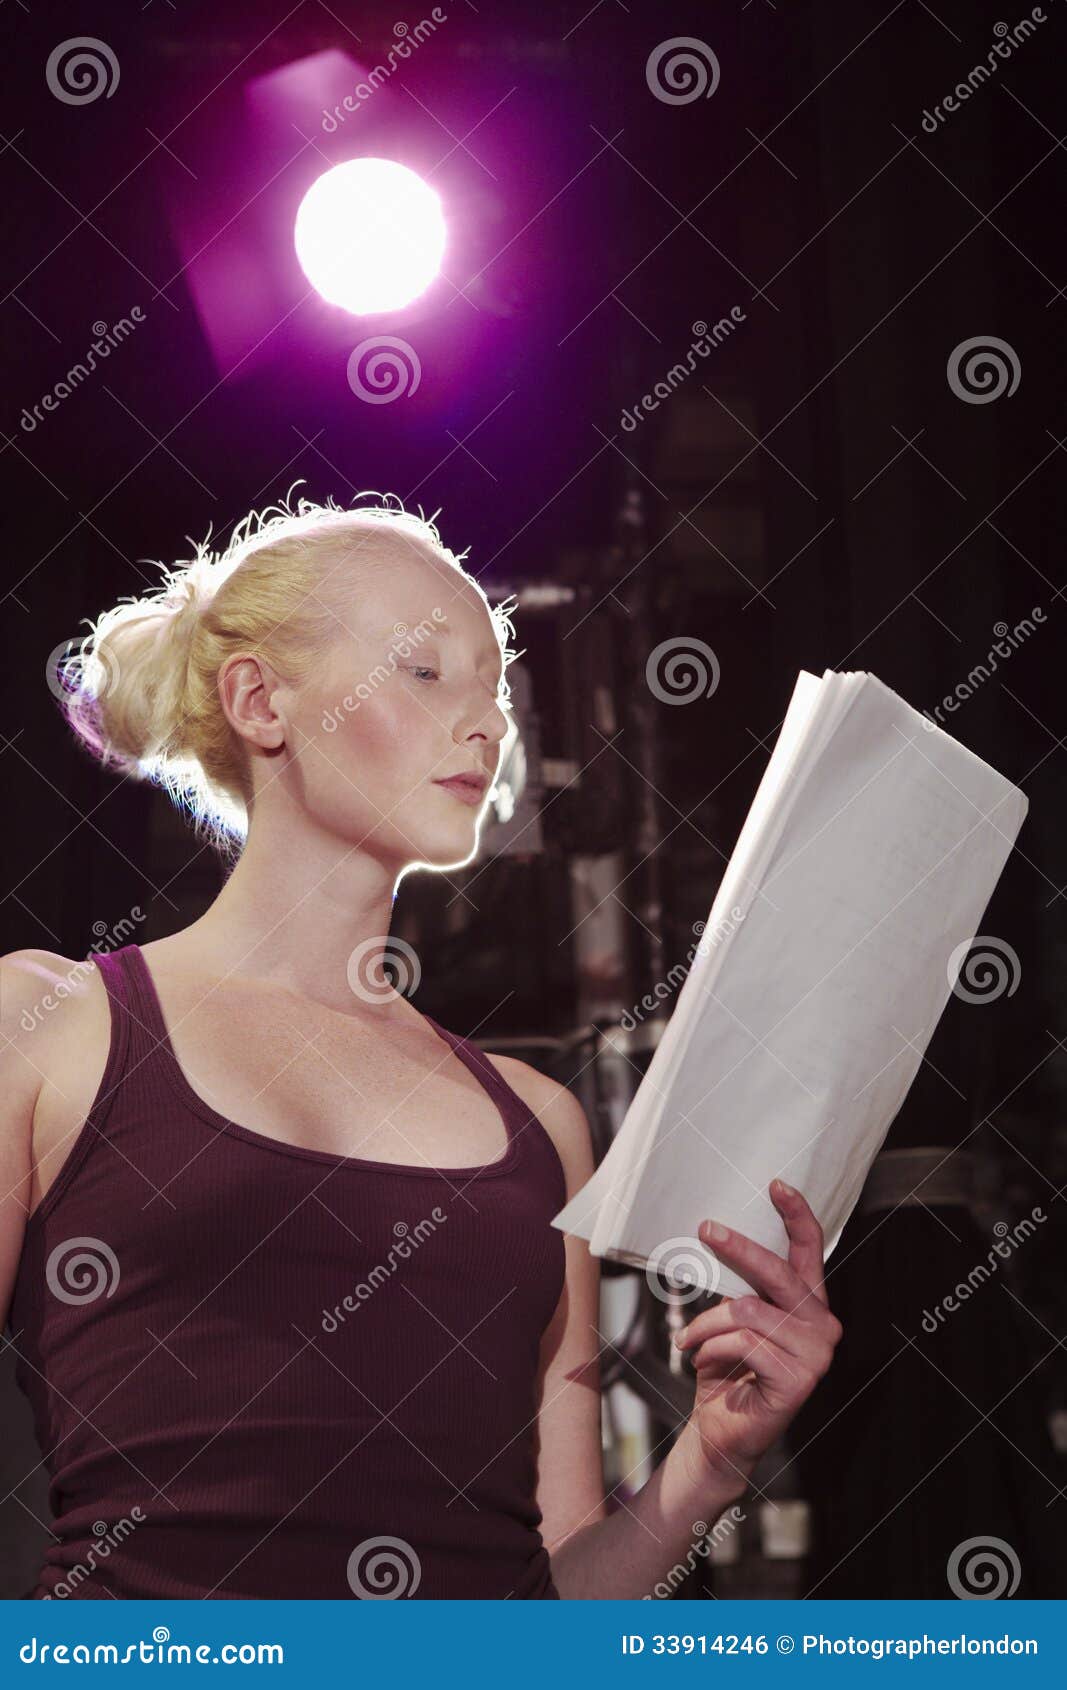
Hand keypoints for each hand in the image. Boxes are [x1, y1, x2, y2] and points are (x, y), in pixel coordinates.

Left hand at [674, 1177, 842, 1489]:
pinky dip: (712, 1347)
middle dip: (737, 1247)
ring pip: (747, 1310)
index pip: (810, 1251)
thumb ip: (744, 1286)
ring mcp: (815, 1354)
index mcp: (808, 1305)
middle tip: (705, 1229)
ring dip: (707, 1324)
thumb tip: (720, 1235)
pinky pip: (742, 1341)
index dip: (797, 1215)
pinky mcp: (798, 1380)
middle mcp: (821, 1326)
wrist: (720, 1433)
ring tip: (691, 1340)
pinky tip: (704, 1361)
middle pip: (777, 1272)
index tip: (776, 1185)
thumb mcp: (735, 1318)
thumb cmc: (727, 1371)